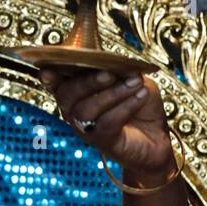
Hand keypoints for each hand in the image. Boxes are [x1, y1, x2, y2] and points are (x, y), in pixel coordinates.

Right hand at [44, 69, 173, 184]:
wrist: (158, 136)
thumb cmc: (140, 105)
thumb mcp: (131, 78)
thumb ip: (119, 70)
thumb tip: (115, 64)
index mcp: (78, 92)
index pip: (58, 83)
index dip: (50, 77)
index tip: (48, 70)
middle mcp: (75, 111)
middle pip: (67, 95)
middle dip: (87, 81)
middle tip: (110, 73)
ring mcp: (86, 128)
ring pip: (86, 109)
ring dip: (113, 93)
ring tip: (135, 82)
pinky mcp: (102, 141)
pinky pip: (107, 122)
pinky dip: (126, 106)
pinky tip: (140, 96)